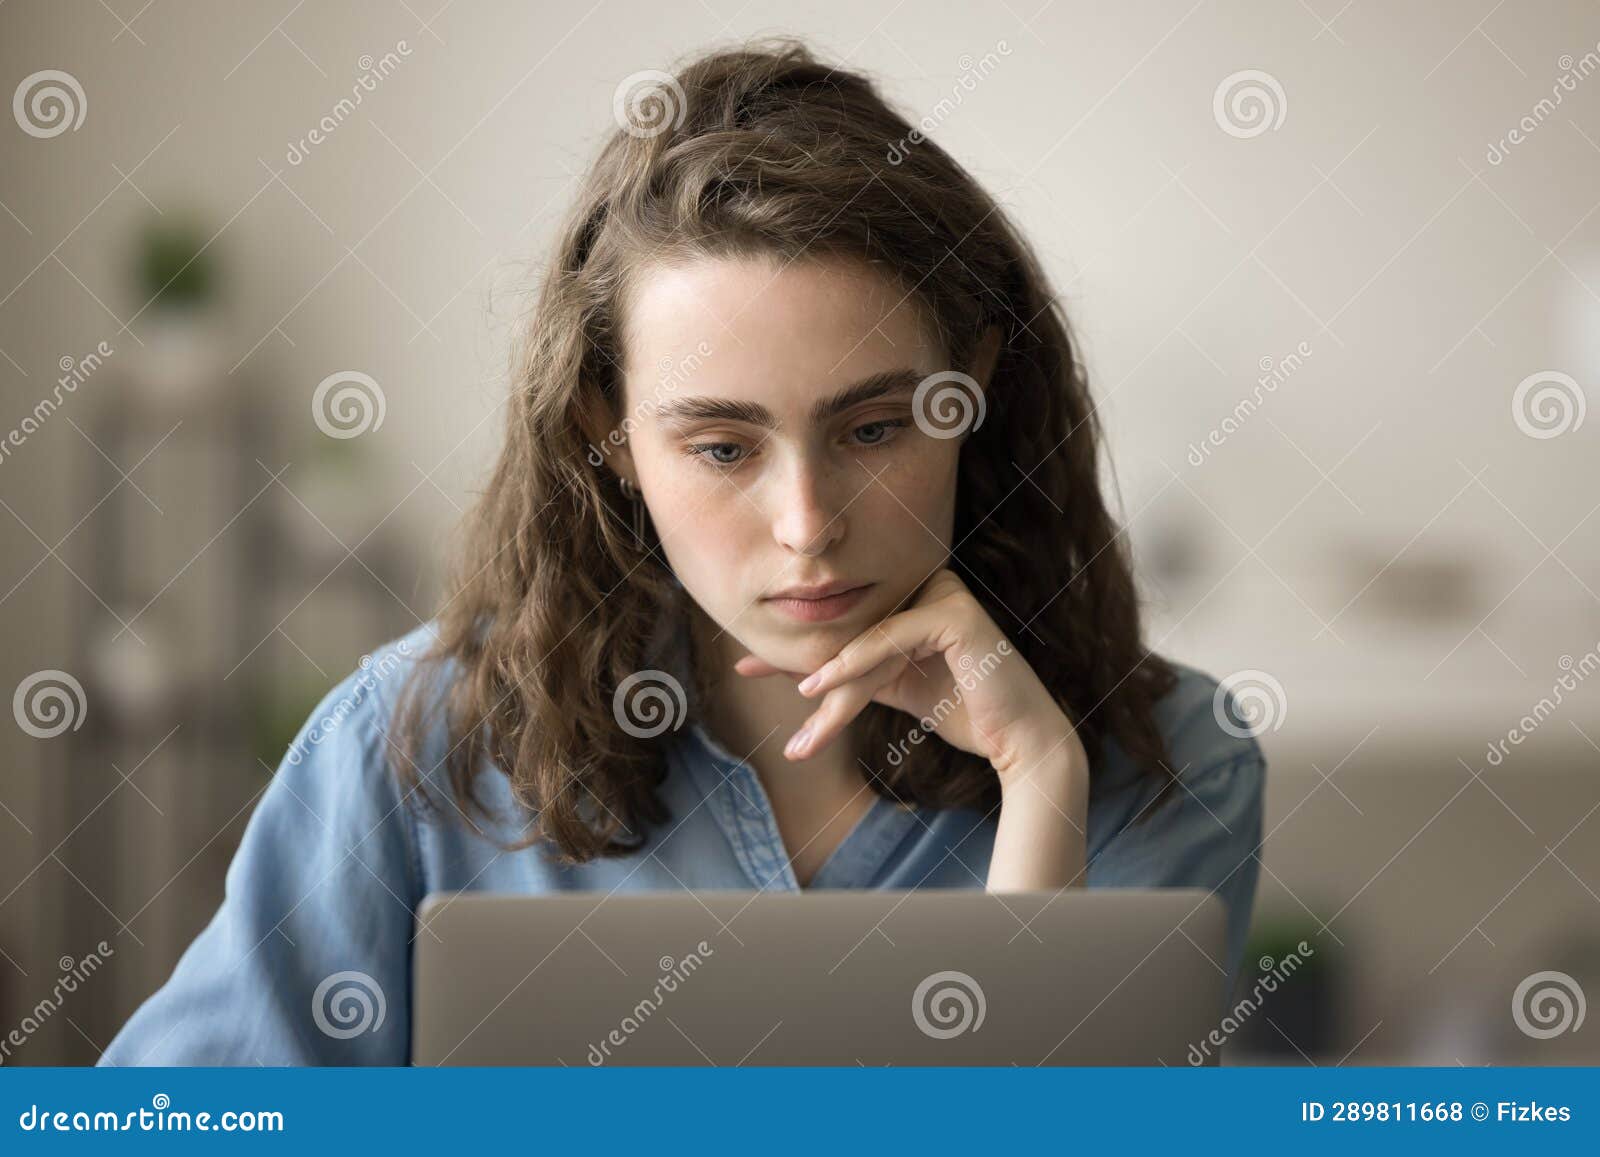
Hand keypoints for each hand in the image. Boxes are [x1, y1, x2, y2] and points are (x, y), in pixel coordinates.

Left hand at [734, 568, 1088, 787]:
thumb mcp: (891, 688)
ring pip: (867, 636)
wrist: (1018, 740)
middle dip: (799, 655)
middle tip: (746, 669)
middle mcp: (928, 584)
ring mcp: (944, 592)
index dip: (795, 643)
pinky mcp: (956, 613)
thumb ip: (852, 676)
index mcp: (913, 595)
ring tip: (794, 705)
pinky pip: (891, 637)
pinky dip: (855, 662)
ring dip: (828, 677)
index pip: (845, 619)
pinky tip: (821, 687)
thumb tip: (796, 679)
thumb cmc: (961, 712)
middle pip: (851, 626)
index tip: (746, 661)